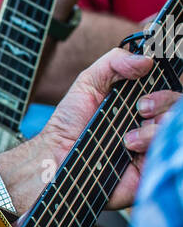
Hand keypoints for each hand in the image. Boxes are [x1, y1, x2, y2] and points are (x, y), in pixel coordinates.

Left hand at [38, 46, 179, 207]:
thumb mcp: (89, 82)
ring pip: (176, 127)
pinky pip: (168, 151)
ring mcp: (151, 144)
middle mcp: (149, 121)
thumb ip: (114, 63)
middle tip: (140, 107)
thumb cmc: (70, 123)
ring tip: (128, 135)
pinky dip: (152, 144)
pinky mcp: (150, 166)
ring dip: (156, 126)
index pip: (166, 87)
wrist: (57, 157)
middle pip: (177, 105)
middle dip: (164, 101)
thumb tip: (146, 60)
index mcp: (139, 101)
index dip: (164, 81)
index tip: (149, 77)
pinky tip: (130, 146)